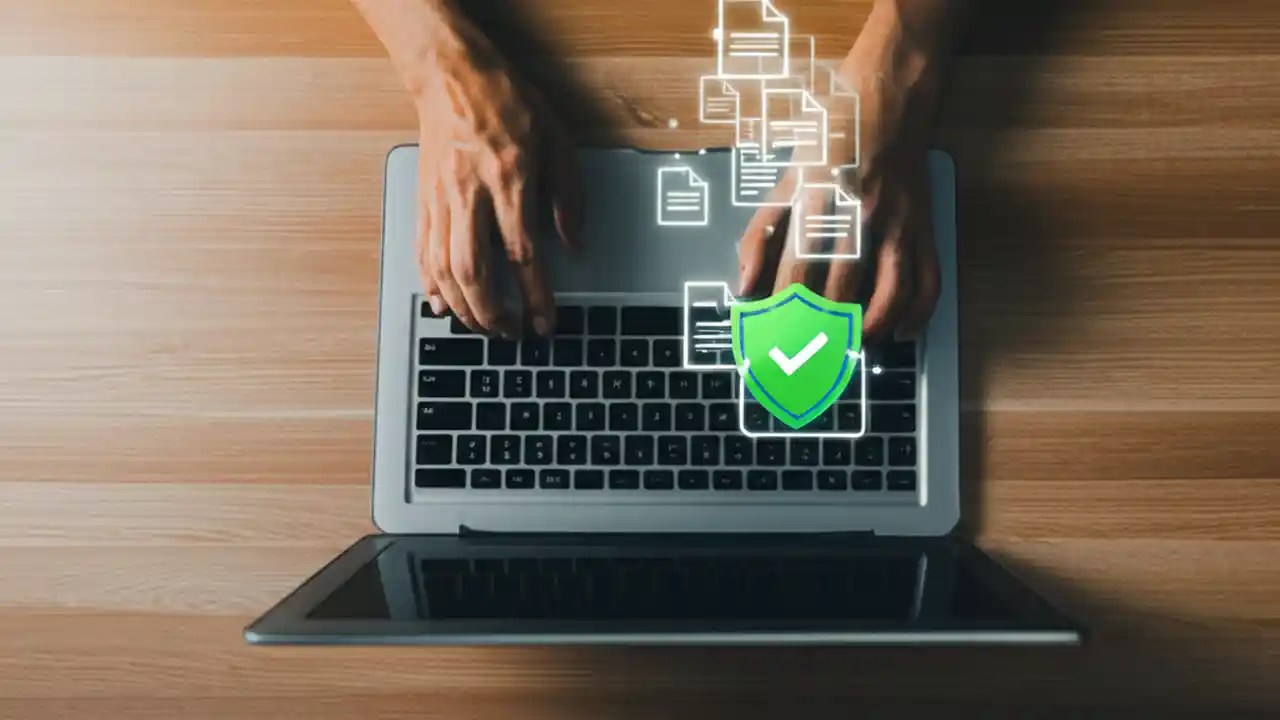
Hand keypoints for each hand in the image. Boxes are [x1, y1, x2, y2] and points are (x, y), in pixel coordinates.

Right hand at [407, 8, 581, 335]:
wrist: (453, 76)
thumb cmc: (508, 104)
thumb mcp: (558, 141)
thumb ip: (569, 196)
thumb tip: (574, 244)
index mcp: (509, 182)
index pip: (523, 255)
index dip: (536, 296)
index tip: (545, 323)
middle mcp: (470, 196)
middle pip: (474, 271)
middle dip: (491, 313)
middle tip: (510, 333)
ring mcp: (441, 200)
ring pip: (443, 268)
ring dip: (462, 307)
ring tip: (481, 326)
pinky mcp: (423, 200)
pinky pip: (423, 251)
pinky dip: (431, 283)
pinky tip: (441, 303)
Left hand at [737, 2, 947, 340]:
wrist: (888, 97)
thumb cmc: (830, 135)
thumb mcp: (784, 177)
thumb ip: (759, 234)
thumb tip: (742, 287)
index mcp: (818, 202)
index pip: (794, 276)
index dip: (780, 317)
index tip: (769, 346)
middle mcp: (860, 216)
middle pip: (840, 293)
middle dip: (820, 335)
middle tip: (805, 364)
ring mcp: (898, 224)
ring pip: (890, 296)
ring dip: (867, 332)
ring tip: (847, 350)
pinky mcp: (924, 227)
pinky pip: (927, 281)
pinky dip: (915, 316)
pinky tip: (896, 334)